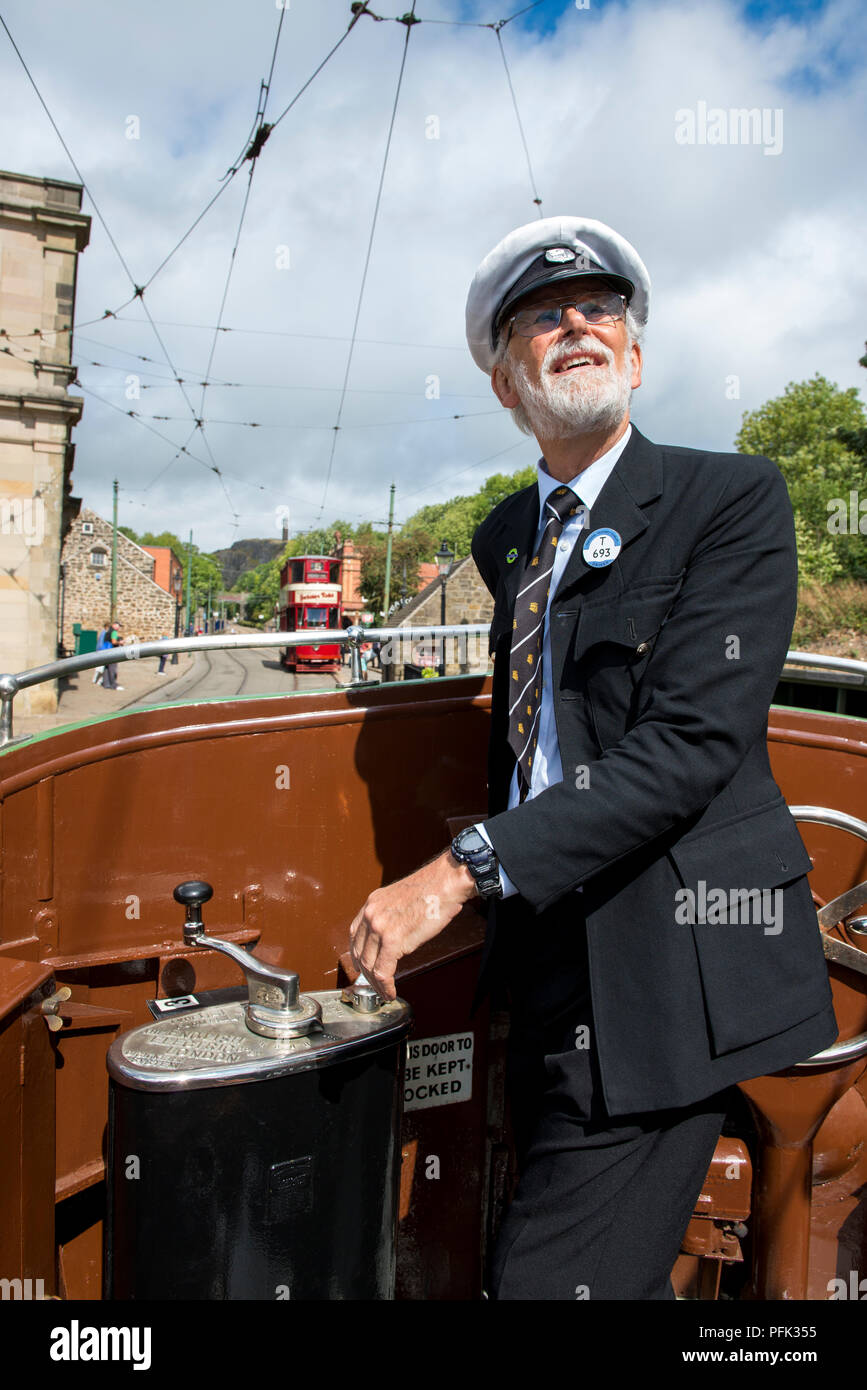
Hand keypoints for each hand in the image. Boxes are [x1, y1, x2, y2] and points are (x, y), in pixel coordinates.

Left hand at [348, 849, 476, 999]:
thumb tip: (394, 935)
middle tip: (374, 985)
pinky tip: (390, 992)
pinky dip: (385, 986)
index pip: (355, 935)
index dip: (358, 954)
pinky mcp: (393, 940)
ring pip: (369, 965)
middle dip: (365, 973)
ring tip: (384, 992)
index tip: (363, 966)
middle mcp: (371, 914)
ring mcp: (380, 927)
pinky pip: (383, 971)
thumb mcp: (400, 898)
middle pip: (359, 952)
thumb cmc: (432, 889)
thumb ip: (390, 915)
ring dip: (376, 984)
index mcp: (372, 903)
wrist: (444, 882)